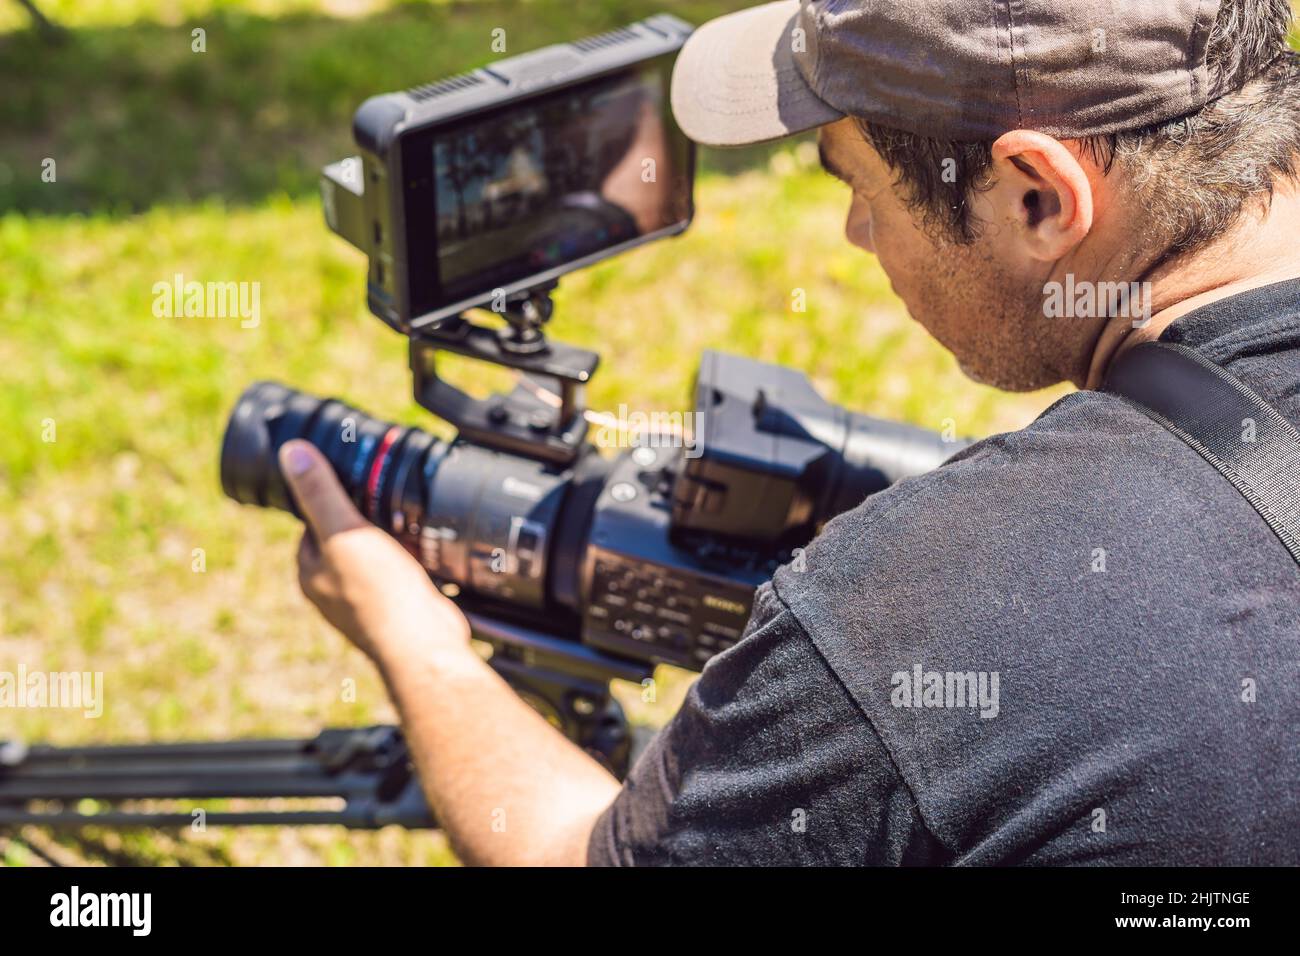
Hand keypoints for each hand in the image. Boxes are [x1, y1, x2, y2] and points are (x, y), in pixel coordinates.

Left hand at [278, 440, 469, 663]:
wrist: (423, 641)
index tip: (347, 479)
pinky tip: (424, 545)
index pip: (310, 525)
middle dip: (361, 518)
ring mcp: (367, 601)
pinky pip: (398, 572)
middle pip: (343, 540)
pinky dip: (409, 556)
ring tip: (405, 515)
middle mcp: (334, 590)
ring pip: (372, 556)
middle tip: (382, 492)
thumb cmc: (380, 591)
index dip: (326, 500)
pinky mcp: (398, 606)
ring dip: (387, 538)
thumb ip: (319, 492)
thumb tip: (292, 452)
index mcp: (311, 573)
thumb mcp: (344, 530)